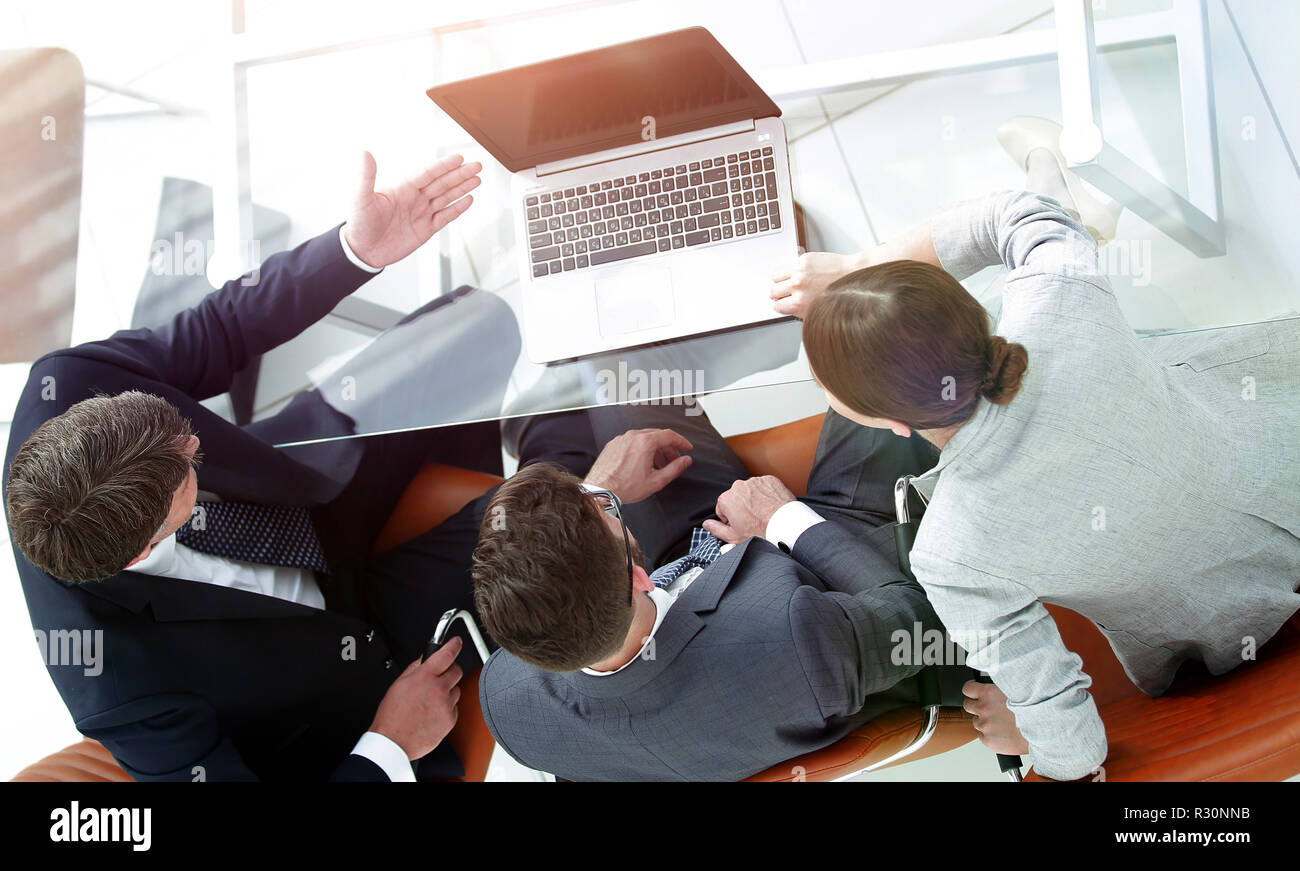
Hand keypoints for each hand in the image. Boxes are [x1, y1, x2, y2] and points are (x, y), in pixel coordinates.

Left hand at [343, 151, 481, 268]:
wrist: (363, 251)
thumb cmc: (359, 224)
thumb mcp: (361, 198)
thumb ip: (365, 176)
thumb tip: (364, 153)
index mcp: (402, 189)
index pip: (427, 173)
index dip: (443, 166)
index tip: (458, 158)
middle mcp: (414, 199)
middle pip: (442, 183)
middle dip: (460, 175)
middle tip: (476, 165)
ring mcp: (421, 213)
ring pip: (447, 198)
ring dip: (462, 188)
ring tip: (477, 179)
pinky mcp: (426, 229)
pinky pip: (445, 217)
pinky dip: (457, 209)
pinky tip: (468, 200)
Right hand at [370, 636, 463, 760]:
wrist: (394, 742)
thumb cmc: (392, 716)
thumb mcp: (398, 684)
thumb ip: (415, 668)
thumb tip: (425, 659)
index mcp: (424, 677)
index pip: (446, 654)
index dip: (454, 645)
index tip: (457, 642)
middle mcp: (438, 689)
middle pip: (457, 670)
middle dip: (449, 671)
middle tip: (439, 677)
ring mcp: (446, 705)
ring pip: (456, 689)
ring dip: (447, 691)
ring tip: (430, 701)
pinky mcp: (451, 719)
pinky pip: (454, 707)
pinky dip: (447, 707)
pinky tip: (432, 713)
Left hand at [583, 428, 692, 503]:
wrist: (600, 491)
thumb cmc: (624, 487)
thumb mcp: (656, 481)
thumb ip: (675, 468)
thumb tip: (685, 461)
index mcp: (645, 442)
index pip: (670, 435)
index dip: (682, 441)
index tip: (687, 447)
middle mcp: (633, 436)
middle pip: (657, 436)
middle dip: (669, 447)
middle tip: (674, 459)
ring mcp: (622, 439)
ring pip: (644, 438)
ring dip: (655, 449)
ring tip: (659, 464)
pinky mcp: (614, 444)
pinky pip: (632, 442)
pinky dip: (642, 448)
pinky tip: (643, 462)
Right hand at [703, 475, 795, 543]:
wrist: (786, 526)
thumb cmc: (761, 532)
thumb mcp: (734, 537)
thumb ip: (716, 529)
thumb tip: (706, 524)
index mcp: (727, 498)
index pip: (722, 507)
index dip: (730, 518)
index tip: (739, 524)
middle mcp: (740, 486)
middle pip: (736, 497)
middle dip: (741, 507)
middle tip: (752, 520)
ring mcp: (756, 481)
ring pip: (750, 491)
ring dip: (753, 499)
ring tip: (763, 514)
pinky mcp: (770, 480)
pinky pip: (764, 486)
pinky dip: (766, 494)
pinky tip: (770, 506)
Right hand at [770, 251, 869, 317]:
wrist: (852, 274)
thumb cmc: (840, 293)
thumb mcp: (817, 310)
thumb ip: (800, 310)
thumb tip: (789, 307)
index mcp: (799, 303)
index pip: (777, 306)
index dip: (781, 305)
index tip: (783, 303)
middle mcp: (797, 287)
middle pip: (773, 291)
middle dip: (778, 293)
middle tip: (784, 293)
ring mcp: (799, 272)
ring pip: (775, 277)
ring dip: (780, 280)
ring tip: (788, 281)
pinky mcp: (804, 259)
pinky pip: (789, 265)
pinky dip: (792, 269)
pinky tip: (801, 272)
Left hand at [962, 679, 1029, 755]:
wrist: (1042, 731)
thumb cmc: (1033, 711)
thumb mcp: (1016, 690)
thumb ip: (999, 688)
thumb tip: (994, 685)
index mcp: (989, 693)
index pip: (967, 689)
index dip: (972, 691)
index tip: (974, 693)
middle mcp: (984, 708)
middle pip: (968, 705)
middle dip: (976, 706)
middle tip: (989, 710)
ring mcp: (985, 725)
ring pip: (976, 722)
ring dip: (985, 722)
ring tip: (1001, 723)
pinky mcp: (988, 740)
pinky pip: (982, 736)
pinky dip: (989, 735)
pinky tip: (1002, 733)